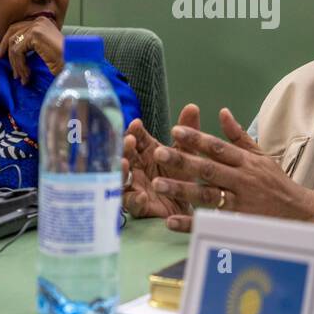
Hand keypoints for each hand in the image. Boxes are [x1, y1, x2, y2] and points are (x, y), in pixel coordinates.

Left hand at [0, 17, 63, 82]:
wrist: (74, 64)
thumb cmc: (64, 61)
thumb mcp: (44, 49)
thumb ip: (31, 44)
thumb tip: (12, 50)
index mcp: (42, 21)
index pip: (17, 27)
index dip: (7, 41)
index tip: (2, 54)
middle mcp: (39, 21)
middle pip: (12, 32)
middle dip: (5, 48)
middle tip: (1, 61)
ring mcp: (37, 26)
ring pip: (14, 45)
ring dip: (16, 63)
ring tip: (22, 77)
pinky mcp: (35, 35)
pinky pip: (18, 51)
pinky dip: (20, 65)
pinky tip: (27, 75)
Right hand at [123, 104, 201, 225]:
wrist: (188, 205)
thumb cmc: (181, 176)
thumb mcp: (186, 153)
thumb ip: (188, 132)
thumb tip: (192, 106)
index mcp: (146, 152)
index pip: (137, 138)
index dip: (135, 131)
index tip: (136, 124)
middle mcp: (137, 168)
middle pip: (125, 155)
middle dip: (124, 148)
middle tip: (129, 141)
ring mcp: (135, 186)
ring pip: (121, 179)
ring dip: (121, 171)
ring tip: (125, 164)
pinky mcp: (139, 207)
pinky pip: (132, 204)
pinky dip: (135, 199)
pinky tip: (141, 195)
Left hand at [146, 108, 313, 233]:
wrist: (301, 213)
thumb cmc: (277, 183)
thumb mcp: (261, 156)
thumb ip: (239, 136)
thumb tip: (222, 112)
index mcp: (245, 161)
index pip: (218, 147)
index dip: (197, 138)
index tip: (175, 130)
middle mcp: (242, 179)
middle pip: (209, 168)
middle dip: (183, 160)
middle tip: (159, 153)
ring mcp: (240, 202)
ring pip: (207, 195)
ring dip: (182, 189)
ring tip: (158, 184)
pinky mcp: (238, 223)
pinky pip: (211, 223)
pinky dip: (191, 223)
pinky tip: (170, 221)